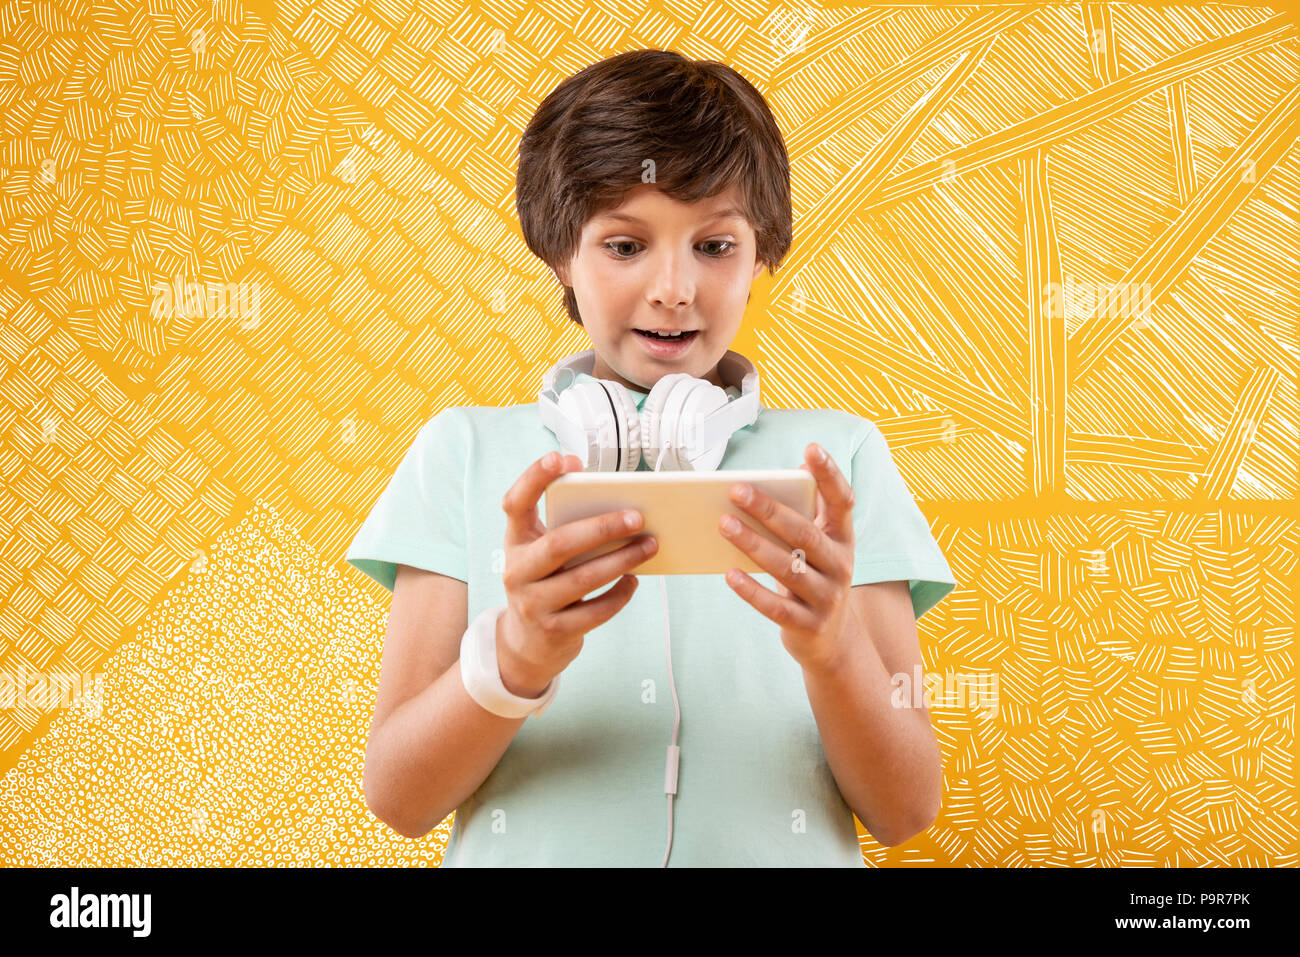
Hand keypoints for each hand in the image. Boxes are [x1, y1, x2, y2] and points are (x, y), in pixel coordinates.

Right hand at [497, 452, 658, 696]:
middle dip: (601, 528)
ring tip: (650, 545)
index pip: (515, 504)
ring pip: (582, 580)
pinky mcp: (554, 631)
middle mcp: (517, 571)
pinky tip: (634, 580)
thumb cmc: (547, 582)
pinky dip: (619, 594)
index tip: (559, 458)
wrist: (526, 644)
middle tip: (638, 517)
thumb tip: (611, 498)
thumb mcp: (543, 553)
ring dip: (622, 560)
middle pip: (559, 544)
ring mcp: (532, 604)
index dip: (533, 479)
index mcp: (516, 541)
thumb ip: (566, 526)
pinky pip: (595, 612)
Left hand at [718, 442, 855, 672]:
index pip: (843, 501)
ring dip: (753, 544)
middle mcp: (841, 567)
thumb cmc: (813, 578)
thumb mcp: (818, 547)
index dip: (830, 475)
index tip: (811, 448)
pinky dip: (751, 591)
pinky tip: (729, 574)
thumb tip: (793, 468)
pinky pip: (776, 607)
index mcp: (843, 539)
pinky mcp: (808, 626)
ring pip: (788, 568)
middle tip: (737, 490)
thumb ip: (809, 512)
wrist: (831, 642)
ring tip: (723, 524)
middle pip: (805, 533)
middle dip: (770, 510)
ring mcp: (827, 598)